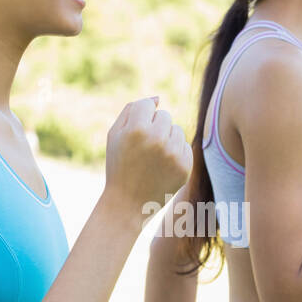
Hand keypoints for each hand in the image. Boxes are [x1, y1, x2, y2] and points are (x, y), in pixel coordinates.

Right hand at [103, 96, 191, 221]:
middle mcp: (157, 138)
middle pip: (165, 115)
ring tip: (153, 158)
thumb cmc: (119, 165)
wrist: (128, 203)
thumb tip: (158, 99)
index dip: (139, 120)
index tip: (134, 136)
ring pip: (177, 130)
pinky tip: (162, 167)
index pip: (148, 105)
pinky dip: (176, 153)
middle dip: (155, 127)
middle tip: (143, 149)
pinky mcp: (185, 166)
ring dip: (167, 139)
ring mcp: (173, 153)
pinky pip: (185, 146)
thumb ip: (132, 109)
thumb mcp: (115, 134)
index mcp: (136, 128)